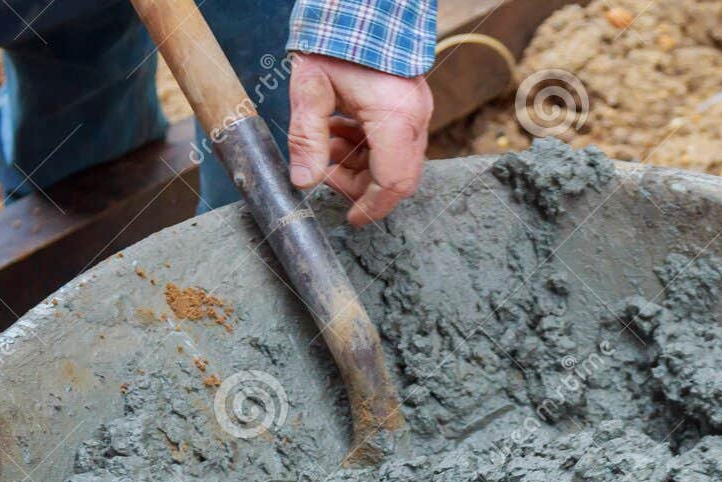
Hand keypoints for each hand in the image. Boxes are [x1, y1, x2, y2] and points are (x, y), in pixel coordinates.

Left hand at [287, 53, 434, 225]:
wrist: (363, 5)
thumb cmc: (336, 40)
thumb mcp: (310, 88)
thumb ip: (306, 138)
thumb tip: (303, 181)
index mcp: (395, 118)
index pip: (391, 182)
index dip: (371, 207)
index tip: (352, 220)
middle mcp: (415, 119)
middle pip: (396, 177)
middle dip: (360, 185)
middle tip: (325, 174)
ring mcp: (418, 112)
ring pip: (395, 161)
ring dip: (359, 164)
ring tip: (324, 147)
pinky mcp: (412, 105)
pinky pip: (395, 142)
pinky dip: (367, 147)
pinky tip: (338, 131)